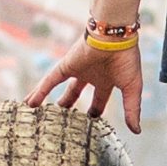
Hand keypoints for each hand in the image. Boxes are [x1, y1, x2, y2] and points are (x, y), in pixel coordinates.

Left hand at [28, 40, 145, 131]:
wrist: (115, 35)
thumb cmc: (127, 58)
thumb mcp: (131, 88)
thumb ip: (132, 109)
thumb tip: (136, 130)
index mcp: (107, 80)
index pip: (98, 101)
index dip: (94, 113)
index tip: (90, 126)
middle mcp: (90, 74)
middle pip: (75, 94)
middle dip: (69, 106)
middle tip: (62, 121)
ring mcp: (77, 70)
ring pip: (58, 87)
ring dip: (48, 99)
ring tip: (37, 112)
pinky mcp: (66, 65)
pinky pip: (49, 80)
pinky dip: (39, 91)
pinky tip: (29, 103)